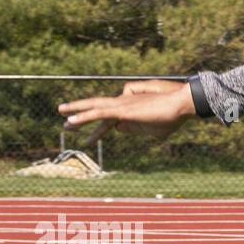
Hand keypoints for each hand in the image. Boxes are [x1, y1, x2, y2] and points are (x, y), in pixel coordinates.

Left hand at [58, 80, 196, 144]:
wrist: (181, 105)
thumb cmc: (173, 116)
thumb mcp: (154, 129)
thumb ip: (136, 129)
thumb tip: (119, 129)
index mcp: (130, 110)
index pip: (109, 120)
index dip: (99, 130)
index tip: (90, 140)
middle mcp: (123, 104)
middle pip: (97, 109)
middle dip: (80, 116)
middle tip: (65, 123)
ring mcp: (122, 105)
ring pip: (94, 108)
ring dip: (76, 113)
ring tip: (62, 118)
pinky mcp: (122, 109)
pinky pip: (98, 113)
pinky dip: (83, 117)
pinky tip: (71, 120)